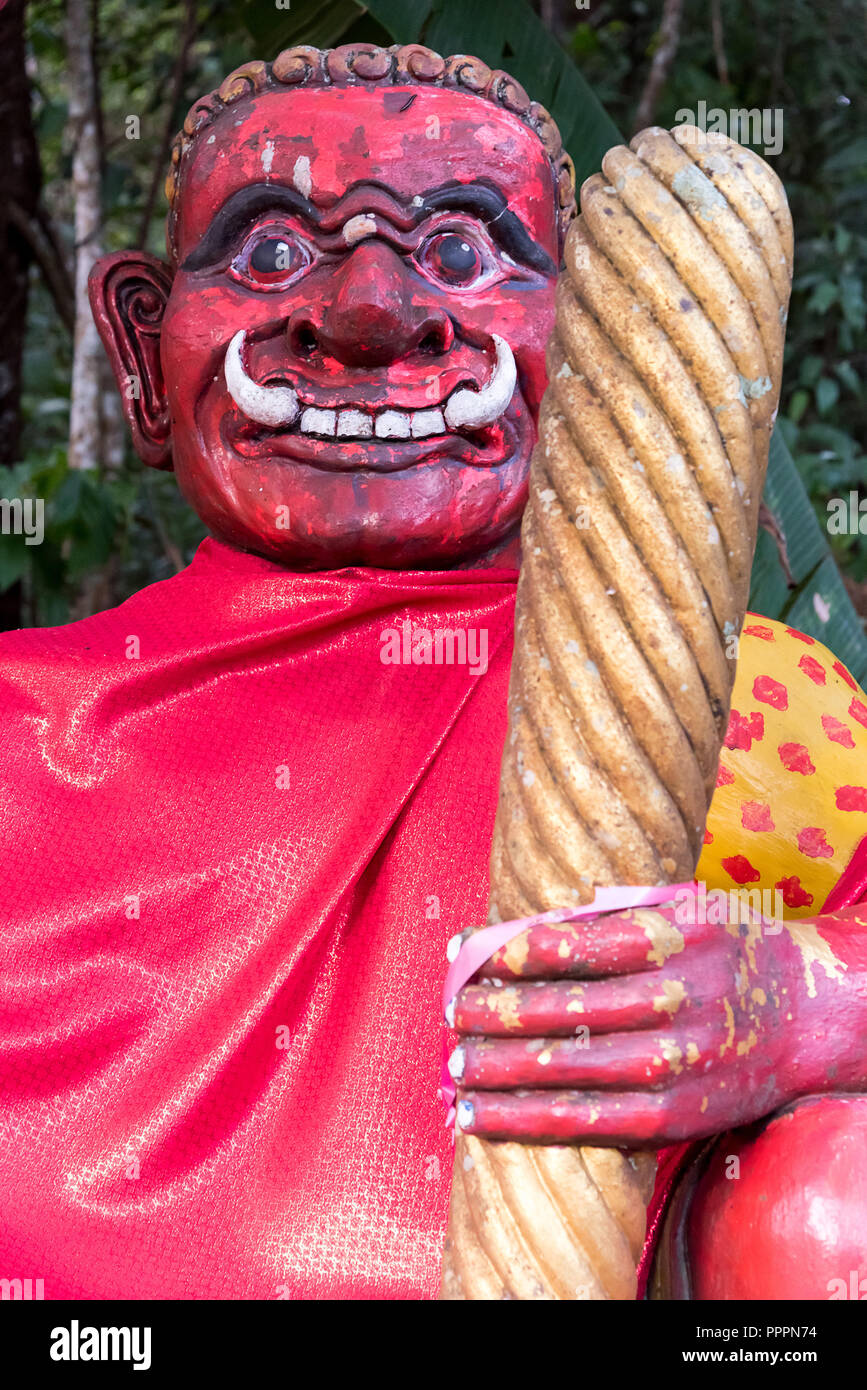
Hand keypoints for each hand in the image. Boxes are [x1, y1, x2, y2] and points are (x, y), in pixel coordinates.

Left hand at [450, 900, 862, 1146]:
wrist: (809, 1015)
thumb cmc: (731, 948)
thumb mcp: (685, 906)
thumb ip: (612, 910)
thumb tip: (523, 924)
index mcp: (668, 941)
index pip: (565, 946)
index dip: (501, 951)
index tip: (458, 950)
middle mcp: (671, 1003)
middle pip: (557, 1009)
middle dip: (489, 1012)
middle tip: (448, 1010)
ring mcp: (671, 1065)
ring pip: (561, 1072)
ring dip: (494, 1071)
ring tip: (452, 1065)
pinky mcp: (670, 1117)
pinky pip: (582, 1123)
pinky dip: (520, 1122)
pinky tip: (479, 1116)